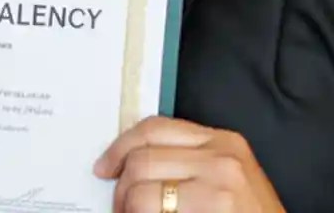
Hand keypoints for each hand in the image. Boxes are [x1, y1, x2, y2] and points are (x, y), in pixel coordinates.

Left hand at [94, 116, 284, 212]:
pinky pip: (151, 212)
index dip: (121, 147)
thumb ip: (188, 163)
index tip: (105, 166)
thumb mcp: (227, 179)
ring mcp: (219, 185)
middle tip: (119, 207)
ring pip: (139, 189)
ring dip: (127, 208)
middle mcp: (222, 157)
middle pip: (142, 158)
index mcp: (224, 142)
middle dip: (121, 188)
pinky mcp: (215, 208)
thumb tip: (132, 165)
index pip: (154, 128)